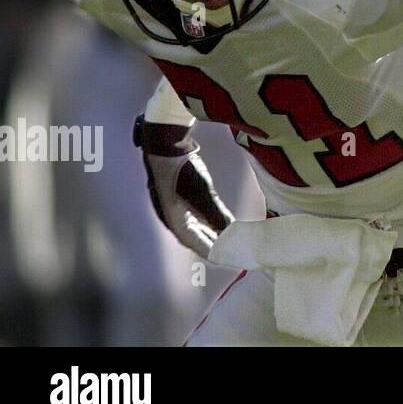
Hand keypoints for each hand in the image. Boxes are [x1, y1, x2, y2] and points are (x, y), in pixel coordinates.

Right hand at [135, 117, 233, 257]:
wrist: (166, 144)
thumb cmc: (183, 169)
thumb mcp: (203, 192)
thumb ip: (216, 213)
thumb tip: (231, 233)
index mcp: (174, 220)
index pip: (196, 244)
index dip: (213, 252)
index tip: (229, 259)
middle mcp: (172, 216)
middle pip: (196, 237)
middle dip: (215, 245)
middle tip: (234, 251)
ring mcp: (174, 206)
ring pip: (196, 226)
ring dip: (213, 233)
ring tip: (232, 239)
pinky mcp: (179, 196)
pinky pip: (196, 214)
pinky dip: (210, 220)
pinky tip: (222, 221)